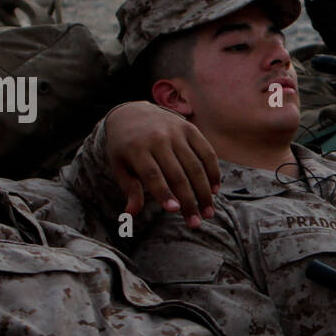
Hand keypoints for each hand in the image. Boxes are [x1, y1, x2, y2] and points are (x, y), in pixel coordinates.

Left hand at [105, 102, 219, 228]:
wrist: (132, 112)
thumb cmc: (125, 147)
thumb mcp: (120, 166)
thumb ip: (129, 189)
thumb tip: (131, 214)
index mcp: (136, 149)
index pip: (152, 174)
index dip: (164, 193)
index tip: (174, 210)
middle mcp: (158, 139)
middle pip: (177, 174)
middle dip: (188, 201)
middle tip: (195, 223)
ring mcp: (176, 132)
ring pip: (195, 166)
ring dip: (204, 192)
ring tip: (208, 212)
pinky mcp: (190, 129)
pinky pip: (206, 152)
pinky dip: (213, 171)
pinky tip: (215, 190)